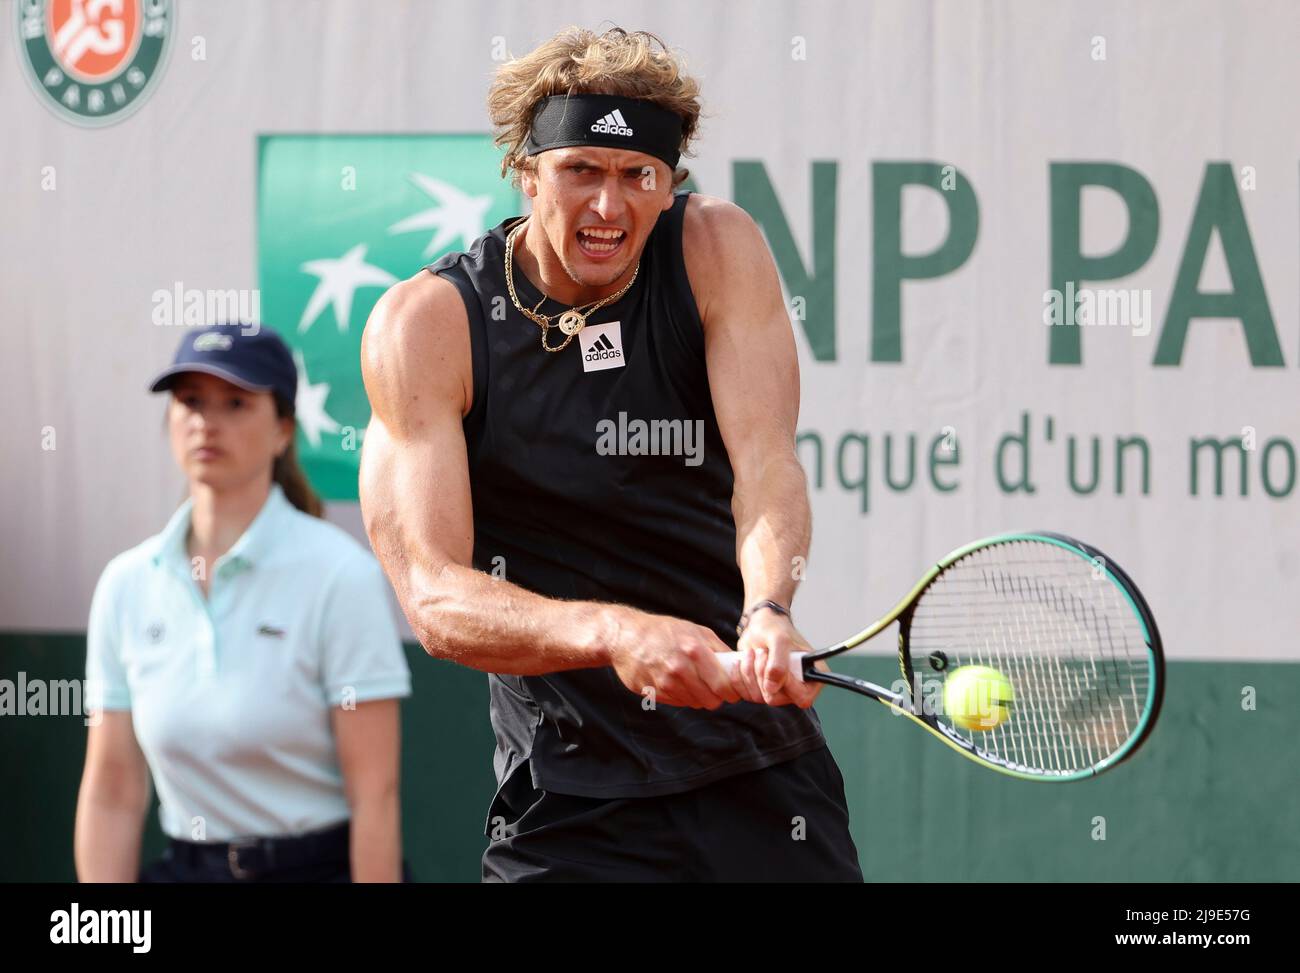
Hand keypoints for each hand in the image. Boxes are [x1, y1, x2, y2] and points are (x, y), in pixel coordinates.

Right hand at [606, 609, 742, 709]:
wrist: (625, 637)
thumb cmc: (664, 630)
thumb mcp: (695, 630)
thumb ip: (718, 648)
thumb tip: (740, 665)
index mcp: (695, 650)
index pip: (723, 685)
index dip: (732, 692)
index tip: (732, 690)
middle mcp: (680, 669)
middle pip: (711, 699)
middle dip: (717, 697)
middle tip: (715, 689)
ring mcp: (665, 683)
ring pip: (695, 703)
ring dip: (698, 696)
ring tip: (693, 681)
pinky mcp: (654, 693)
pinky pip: (678, 703)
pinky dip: (682, 696)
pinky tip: (677, 682)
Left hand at [731, 612, 826, 708]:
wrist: (758, 626)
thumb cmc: (774, 628)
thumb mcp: (779, 639)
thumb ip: (779, 663)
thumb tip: (772, 688)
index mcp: (812, 676)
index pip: (803, 697)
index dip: (788, 685)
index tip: (777, 666)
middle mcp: (796, 688)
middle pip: (776, 699)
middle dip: (763, 674)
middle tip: (763, 652)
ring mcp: (778, 691)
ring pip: (758, 697)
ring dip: (750, 672)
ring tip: (755, 652)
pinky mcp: (760, 690)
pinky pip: (745, 693)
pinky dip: (740, 675)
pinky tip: (744, 659)